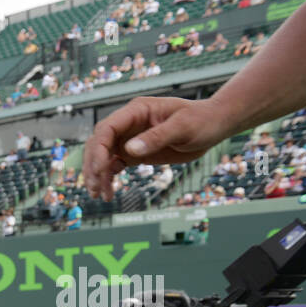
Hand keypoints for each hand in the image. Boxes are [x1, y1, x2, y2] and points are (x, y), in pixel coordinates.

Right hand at [84, 96, 229, 200]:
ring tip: (98, 195)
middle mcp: (128, 124)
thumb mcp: (183, 127)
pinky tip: (108, 193)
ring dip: (96, 175)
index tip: (101, 169)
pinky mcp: (134, 153)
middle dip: (93, 166)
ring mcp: (129, 139)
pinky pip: (113, 166)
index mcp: (136, 111)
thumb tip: (129, 150)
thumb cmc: (201, 120)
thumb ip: (156, 137)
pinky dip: (108, 179)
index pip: (106, 129)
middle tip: (95, 188)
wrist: (213, 126)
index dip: (99, 149)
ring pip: (102, 157)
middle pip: (98, 144)